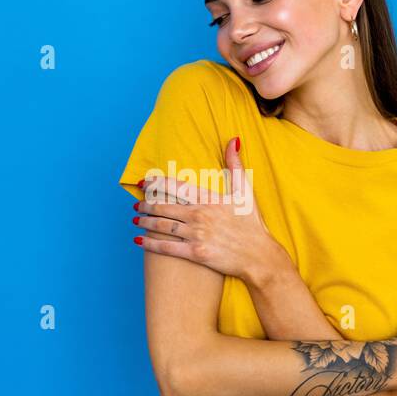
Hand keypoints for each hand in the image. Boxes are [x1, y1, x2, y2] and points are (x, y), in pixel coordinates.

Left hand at [131, 136, 283, 283]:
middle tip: (137, 203)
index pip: (176, 186)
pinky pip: (166, 247)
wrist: (259, 255)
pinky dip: (150, 243)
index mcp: (208, 199)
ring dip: (145, 221)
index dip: (156, 183)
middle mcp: (199, 215)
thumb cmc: (252, 224)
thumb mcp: (245, 191)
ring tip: (136, 219)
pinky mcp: (195, 254)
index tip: (144, 182)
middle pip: (163, 206)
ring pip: (162, 225)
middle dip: (146, 204)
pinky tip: (139, 240)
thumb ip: (235, 165)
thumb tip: (233, 140)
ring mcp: (196, 235)